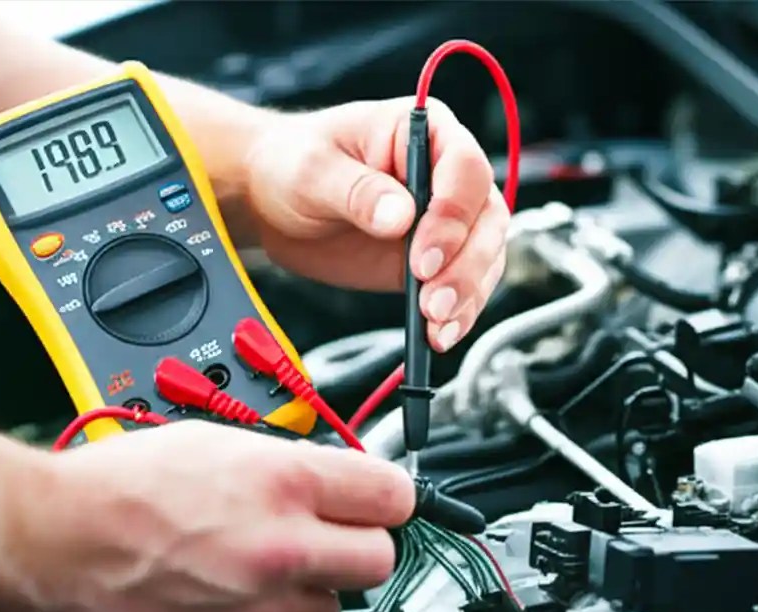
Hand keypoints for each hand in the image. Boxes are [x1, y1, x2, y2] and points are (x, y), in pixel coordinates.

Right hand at [0, 421, 413, 611]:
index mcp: (283, 482)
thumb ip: (288, 462)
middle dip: (358, 546)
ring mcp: (260, 608)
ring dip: (312, 591)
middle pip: (379, 560)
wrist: (49, 541)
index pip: (393, 495)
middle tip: (326, 538)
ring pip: (336, 610)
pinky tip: (244, 604)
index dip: (387, 497)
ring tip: (263, 570)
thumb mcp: (215, 441)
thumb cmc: (116, 487)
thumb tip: (333, 480)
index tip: (380, 502)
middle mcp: (282, 549)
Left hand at [236, 98, 509, 351]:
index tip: (422, 256)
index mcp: (423, 131)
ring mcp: (445, 219)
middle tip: (432, 301)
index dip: (452, 214)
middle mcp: (445, 173)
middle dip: (465, 265)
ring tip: (436, 325)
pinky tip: (439, 334)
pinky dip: (458, 313)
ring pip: (484, 256)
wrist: (272, 200)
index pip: (464, 168)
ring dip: (466, 294)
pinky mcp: (435, 259)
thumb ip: (358, 191)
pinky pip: (465, 286)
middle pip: (485, 218)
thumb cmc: (292, 163)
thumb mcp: (314, 169)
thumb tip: (401, 217)